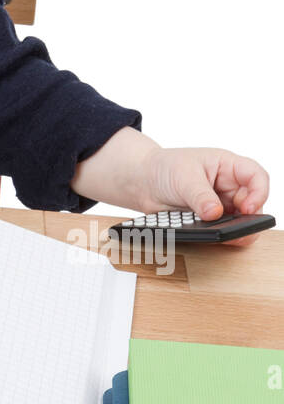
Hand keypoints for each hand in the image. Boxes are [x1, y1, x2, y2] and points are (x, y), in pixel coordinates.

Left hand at [137, 146, 269, 248]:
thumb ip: (200, 195)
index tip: (248, 208)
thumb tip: (215, 213)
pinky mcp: (212, 220)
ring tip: (220, 233)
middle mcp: (229, 186)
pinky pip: (223, 231)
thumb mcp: (183, 176)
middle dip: (246, 217)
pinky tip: (212, 237)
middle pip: (252, 204)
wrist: (144, 182)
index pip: (256, 177)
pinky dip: (220, 236)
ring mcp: (221, 204)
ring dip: (233, 229)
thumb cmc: (165, 168)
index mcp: (228, 166)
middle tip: (233, 227)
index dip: (258, 193)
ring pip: (240, 221)